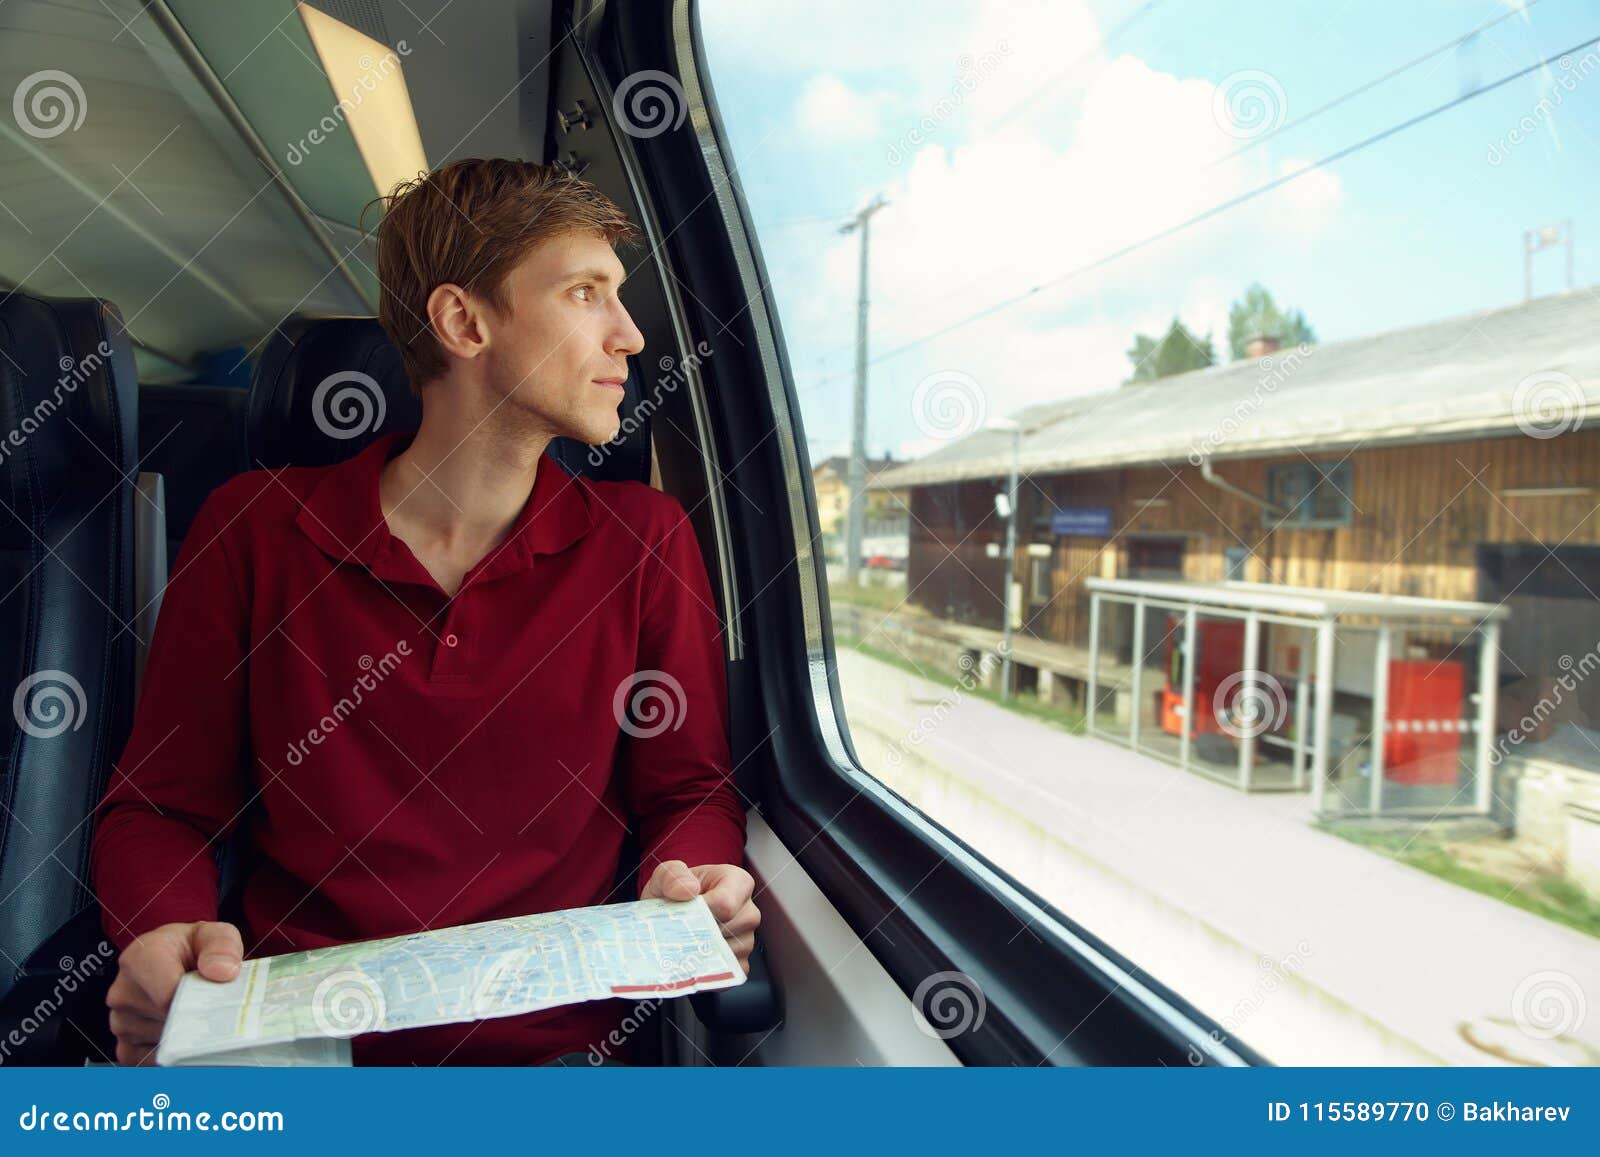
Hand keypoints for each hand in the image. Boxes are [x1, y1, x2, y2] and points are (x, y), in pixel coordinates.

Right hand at [106, 920, 241, 1065]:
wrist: (176, 959)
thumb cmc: (192, 948)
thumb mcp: (214, 935)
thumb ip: (222, 947)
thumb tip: (222, 972)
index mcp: (140, 958)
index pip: (167, 995)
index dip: (197, 1001)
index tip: (214, 1000)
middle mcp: (122, 991)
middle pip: (169, 1021)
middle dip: (197, 1018)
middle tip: (214, 1008)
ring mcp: (120, 1022)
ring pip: (164, 1042)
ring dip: (186, 1036)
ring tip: (196, 1014)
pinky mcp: (124, 1047)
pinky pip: (153, 1062)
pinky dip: (175, 1055)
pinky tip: (185, 1034)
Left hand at [641, 860, 759, 974]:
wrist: (670, 913)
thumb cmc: (674, 892)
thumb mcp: (666, 875)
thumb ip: (673, 875)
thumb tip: (688, 890)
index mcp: (737, 882)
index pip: (726, 904)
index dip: (702, 913)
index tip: (683, 914)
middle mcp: (748, 911)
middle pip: (729, 930)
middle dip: (700, 933)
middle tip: (679, 931)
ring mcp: (747, 938)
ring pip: (728, 953)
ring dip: (702, 952)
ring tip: (683, 943)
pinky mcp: (741, 962)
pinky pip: (729, 973)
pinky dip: (708, 971)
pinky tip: (692, 959)